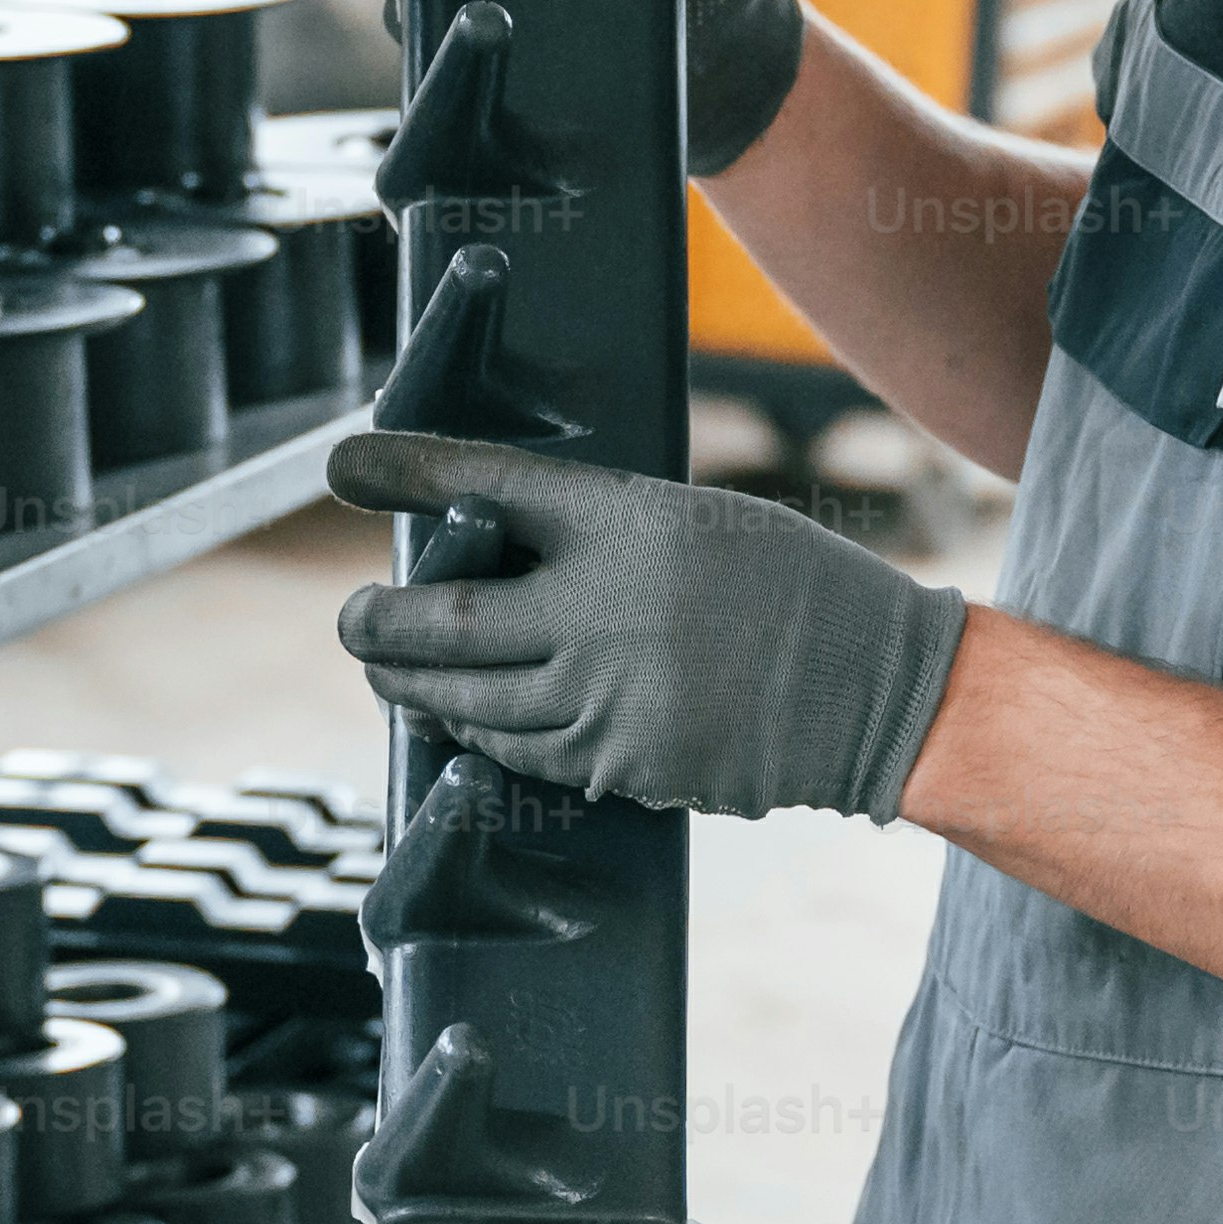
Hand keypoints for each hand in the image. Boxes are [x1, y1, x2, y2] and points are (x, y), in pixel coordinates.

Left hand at [328, 429, 967, 820]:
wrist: (876, 689)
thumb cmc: (795, 592)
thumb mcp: (701, 526)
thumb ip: (604, 538)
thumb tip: (506, 552)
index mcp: (625, 522)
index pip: (487, 485)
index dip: (407, 472)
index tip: (346, 464)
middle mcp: (601, 605)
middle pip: (445, 619)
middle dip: (377, 622)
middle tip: (351, 617)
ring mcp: (605, 692)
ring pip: (467, 700)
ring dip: (414, 688)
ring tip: (391, 673)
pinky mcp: (620, 759)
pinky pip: (522, 751)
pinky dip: (483, 735)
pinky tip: (466, 723)